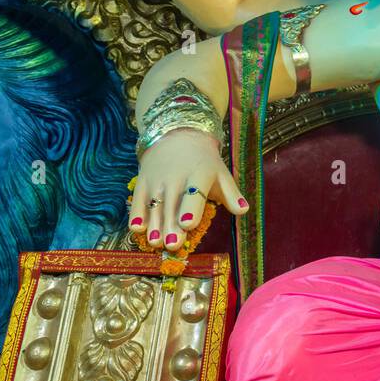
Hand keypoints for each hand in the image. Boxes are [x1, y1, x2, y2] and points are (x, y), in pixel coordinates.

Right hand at [128, 128, 246, 249]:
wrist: (178, 136)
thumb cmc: (205, 163)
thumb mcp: (221, 174)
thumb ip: (231, 194)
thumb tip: (243, 210)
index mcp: (199, 175)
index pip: (194, 193)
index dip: (190, 208)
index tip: (188, 224)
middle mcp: (176, 178)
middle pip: (173, 204)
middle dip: (171, 225)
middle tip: (173, 244)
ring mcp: (157, 180)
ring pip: (155, 205)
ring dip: (154, 225)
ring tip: (156, 243)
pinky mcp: (143, 183)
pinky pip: (138, 200)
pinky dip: (136, 214)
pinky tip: (136, 229)